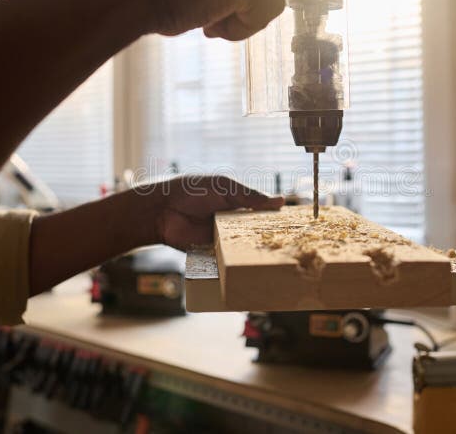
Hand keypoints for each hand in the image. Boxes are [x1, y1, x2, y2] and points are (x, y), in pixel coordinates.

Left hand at [139, 175, 283, 249]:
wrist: (162, 211)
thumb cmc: (192, 192)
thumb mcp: (224, 188)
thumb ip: (250, 196)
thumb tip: (280, 201)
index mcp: (235, 203)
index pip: (260, 212)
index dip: (274, 219)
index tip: (292, 226)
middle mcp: (229, 221)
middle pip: (253, 232)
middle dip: (266, 238)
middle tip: (287, 245)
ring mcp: (220, 238)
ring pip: (241, 247)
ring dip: (253, 251)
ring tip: (275, 258)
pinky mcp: (210, 253)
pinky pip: (226, 259)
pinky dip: (236, 262)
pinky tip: (251, 266)